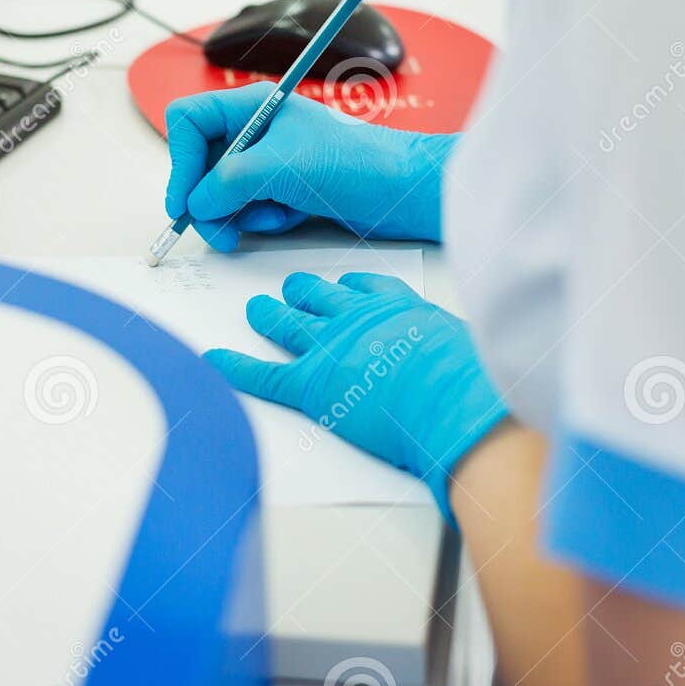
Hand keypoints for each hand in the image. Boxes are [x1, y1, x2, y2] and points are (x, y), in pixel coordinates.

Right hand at [163, 84, 454, 251]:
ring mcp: (270, 163)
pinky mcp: (284, 191)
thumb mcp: (280, 166)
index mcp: (252, 106)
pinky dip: (261, 221)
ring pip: (221, 194)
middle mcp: (256, 132)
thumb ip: (227, 182)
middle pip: (200, 165)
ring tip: (266, 219)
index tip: (184, 201)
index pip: (189, 122)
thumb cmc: (358, 162)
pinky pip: (248, 210)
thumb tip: (197, 204)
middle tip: (219, 228)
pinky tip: (288, 218)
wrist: (405, 191)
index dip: (180, 161)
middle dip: (207, 200)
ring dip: (236, 214)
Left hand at [204, 271, 507, 523]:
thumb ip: (446, 349)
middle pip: (323, 298)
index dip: (350, 287)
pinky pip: (264, 373)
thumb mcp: (467, 350)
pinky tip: (213, 358)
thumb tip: (458, 364)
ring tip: (256, 309)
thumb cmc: (471, 382)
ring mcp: (332, 347)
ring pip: (290, 325)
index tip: (343, 284)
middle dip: (304, 293)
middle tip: (292, 288)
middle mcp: (359, 319)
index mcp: (398, 308)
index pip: (367, 287)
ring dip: (269, 315)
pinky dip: (234, 366)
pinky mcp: (312, 384)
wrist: (455, 401)